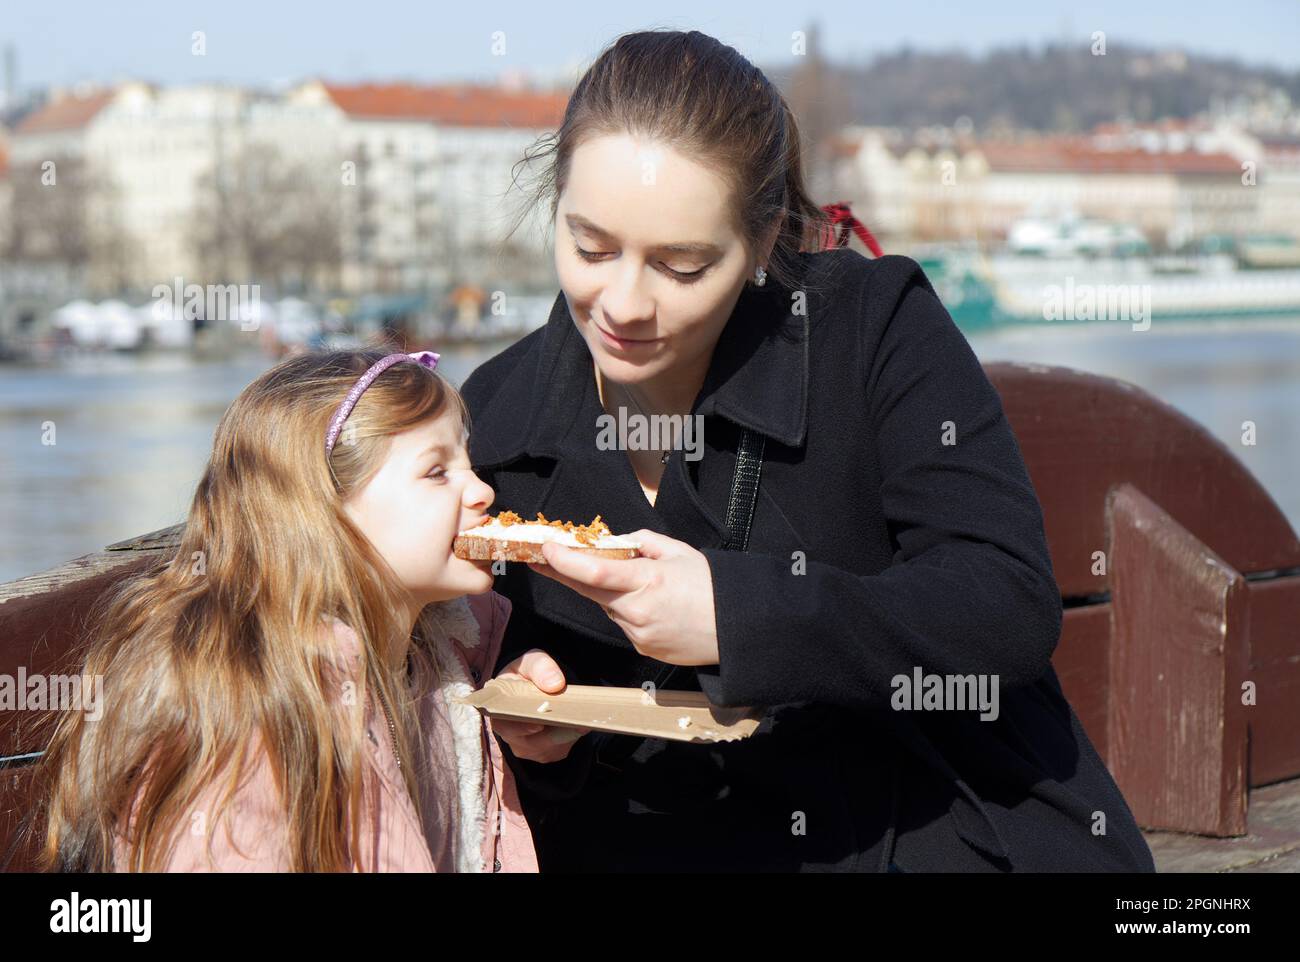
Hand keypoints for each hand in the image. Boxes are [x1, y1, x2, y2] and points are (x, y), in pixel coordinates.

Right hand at [491, 649, 591, 762]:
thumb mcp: (530, 661)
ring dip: (568, 735)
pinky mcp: (545, 752)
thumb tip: (555, 684)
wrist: (534, 687)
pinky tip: (582, 725)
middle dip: (555, 733)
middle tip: (578, 724)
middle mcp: (510, 734)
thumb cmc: (527, 674)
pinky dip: (572, 737)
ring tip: (584, 722)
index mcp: (498, 711)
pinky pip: (560, 749)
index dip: (520, 728)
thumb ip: (540, 667)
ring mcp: (528, 747)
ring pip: (550, 747)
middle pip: (532, 742)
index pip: (504, 725)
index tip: (539, 724)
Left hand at [527, 529, 719, 666]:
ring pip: (608, 608)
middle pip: (588, 591)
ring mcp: (638, 634)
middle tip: (543, 558)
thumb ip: (642, 542)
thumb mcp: (679, 551)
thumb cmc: (712, 586)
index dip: (564, 561)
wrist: (737, 628)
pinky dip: (628, 611)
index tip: (545, 549)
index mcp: (647, 580)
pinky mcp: (643, 649)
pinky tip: (654, 607)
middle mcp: (638, 610)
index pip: (593, 572)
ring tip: (642, 585)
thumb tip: (616, 541)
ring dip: (608, 594)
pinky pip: (624, 624)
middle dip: (564, 572)